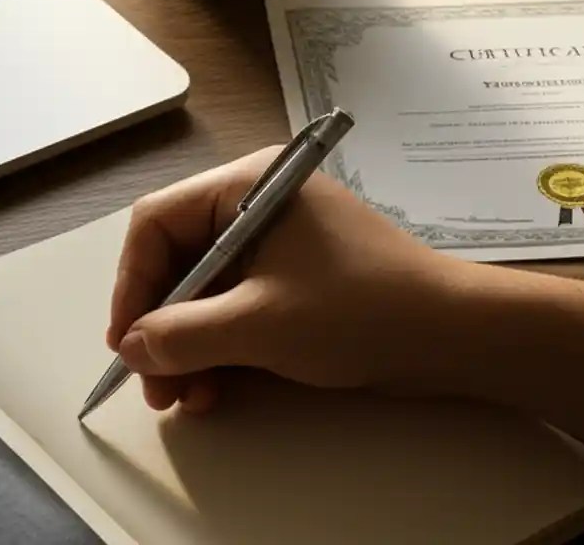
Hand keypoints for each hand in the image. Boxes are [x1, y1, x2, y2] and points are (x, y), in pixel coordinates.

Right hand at [108, 147, 466, 411]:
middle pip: (177, 259)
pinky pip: (235, 306)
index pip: (157, 224)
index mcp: (247, 186)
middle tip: (153, 382)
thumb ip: (183, 336)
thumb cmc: (362, 310)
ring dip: (186, 346)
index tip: (126, 341)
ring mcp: (276, 242)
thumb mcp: (260, 325)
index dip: (132, 284)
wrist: (457, 336)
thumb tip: (131, 349)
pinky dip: (218, 346)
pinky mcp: (293, 278)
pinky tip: (212, 388)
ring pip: (203, 291)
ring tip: (183, 398)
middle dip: (160, 326)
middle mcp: (255, 204)